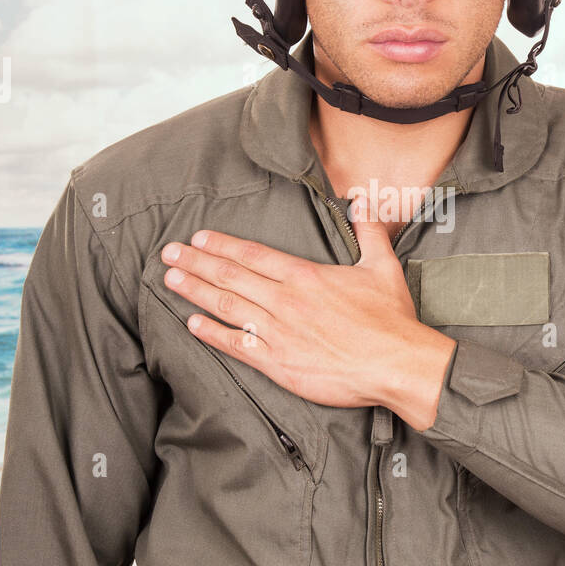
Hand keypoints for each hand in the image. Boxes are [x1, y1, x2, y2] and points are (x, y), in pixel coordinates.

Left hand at [159, 200, 455, 426]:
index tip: (198, 238)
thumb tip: (361, 201)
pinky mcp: (278, 363)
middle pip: (231, 276)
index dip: (222, 245)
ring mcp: (278, 332)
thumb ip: (368, 231)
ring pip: (228, 306)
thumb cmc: (391, 319)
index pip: (253, 255)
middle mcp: (285, 300)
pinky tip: (192, 323)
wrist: (396, 364)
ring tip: (171, 280)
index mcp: (305, 276)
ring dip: (195, 291)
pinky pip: (237, 345)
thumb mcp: (383, 266)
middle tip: (168, 254)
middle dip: (196, 263)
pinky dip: (212, 333)